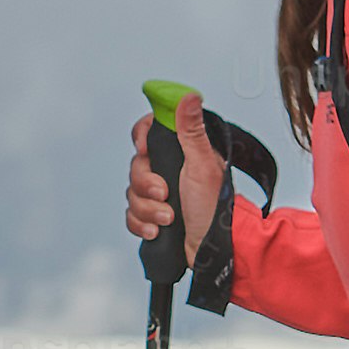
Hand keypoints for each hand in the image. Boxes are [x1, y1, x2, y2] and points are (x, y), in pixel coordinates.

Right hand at [121, 95, 225, 256]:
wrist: (213, 251)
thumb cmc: (216, 209)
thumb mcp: (203, 165)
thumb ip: (191, 131)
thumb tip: (188, 97)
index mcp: (183, 152)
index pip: (150, 131)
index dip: (143, 139)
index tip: (146, 151)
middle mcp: (170, 170)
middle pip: (137, 165)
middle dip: (148, 185)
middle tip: (166, 194)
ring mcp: (160, 193)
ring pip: (132, 193)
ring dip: (149, 209)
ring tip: (169, 217)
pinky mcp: (153, 215)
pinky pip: (132, 215)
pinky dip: (142, 224)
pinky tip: (158, 230)